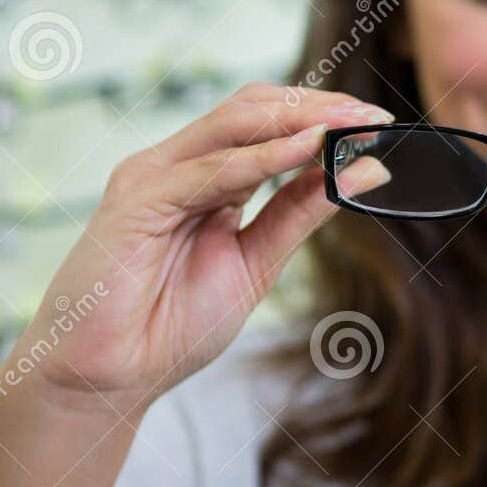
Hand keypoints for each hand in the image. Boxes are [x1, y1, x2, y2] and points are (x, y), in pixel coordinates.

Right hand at [0, 82, 392, 416]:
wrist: (109, 379)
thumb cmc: (169, 326)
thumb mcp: (257, 263)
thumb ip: (300, 213)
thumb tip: (366, 170)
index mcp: (204, 178)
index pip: (266, 122)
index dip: (321, 116)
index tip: (377, 125)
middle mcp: (175, 166)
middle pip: (252, 109)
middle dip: (317, 107)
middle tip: (372, 117)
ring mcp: (152, 176)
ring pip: (232, 125)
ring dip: (298, 121)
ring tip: (350, 125)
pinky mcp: (135, 200)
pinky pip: (209, 170)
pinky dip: (261, 158)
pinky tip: (306, 152)